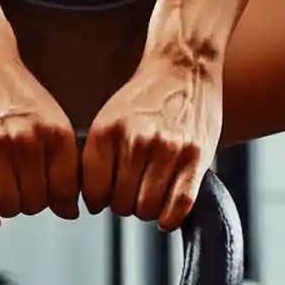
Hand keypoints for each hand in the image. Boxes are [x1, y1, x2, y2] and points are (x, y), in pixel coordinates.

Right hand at [0, 36, 79, 229]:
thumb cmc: (14, 91)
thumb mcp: (51, 121)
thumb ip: (62, 163)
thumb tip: (70, 211)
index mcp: (55, 134)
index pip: (65, 193)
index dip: (58, 201)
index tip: (49, 195)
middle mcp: (26, 142)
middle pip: (36, 204)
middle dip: (31, 202)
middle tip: (21, 188)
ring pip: (9, 207)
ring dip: (8, 207)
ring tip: (4, 189)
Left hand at [82, 50, 222, 230]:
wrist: (183, 66)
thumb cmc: (144, 98)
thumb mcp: (108, 120)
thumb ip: (97, 156)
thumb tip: (89, 201)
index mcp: (107, 133)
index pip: (94, 192)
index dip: (97, 202)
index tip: (104, 199)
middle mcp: (136, 142)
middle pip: (120, 204)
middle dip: (123, 205)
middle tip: (131, 194)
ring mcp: (168, 150)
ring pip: (148, 209)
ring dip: (147, 211)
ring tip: (150, 197)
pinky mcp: (196, 157)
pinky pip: (179, 206)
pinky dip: (169, 218)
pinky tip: (166, 214)